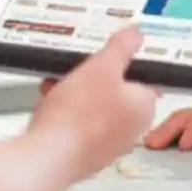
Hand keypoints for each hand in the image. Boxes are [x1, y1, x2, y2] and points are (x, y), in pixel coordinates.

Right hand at [30, 27, 157, 178]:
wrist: (48, 156)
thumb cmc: (81, 110)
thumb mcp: (103, 65)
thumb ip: (122, 47)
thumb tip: (137, 34)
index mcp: (143, 108)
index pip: (141, 78)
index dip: (121, 64)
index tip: (103, 57)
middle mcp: (131, 130)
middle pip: (114, 93)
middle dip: (91, 77)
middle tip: (76, 69)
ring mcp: (107, 146)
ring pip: (93, 109)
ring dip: (74, 93)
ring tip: (55, 83)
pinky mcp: (84, 156)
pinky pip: (77, 127)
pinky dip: (65, 113)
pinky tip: (48, 105)